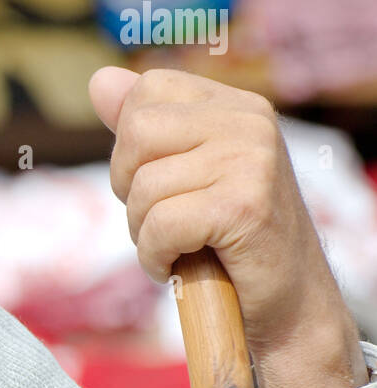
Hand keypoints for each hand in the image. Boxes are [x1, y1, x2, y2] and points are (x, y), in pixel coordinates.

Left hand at [89, 66, 367, 387]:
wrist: (289, 308)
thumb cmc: (230, 241)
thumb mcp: (185, 172)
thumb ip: (141, 124)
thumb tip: (97, 79)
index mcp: (236, 105)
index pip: (147, 89)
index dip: (131, 146)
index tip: (160, 182)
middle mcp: (250, 122)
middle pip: (135, 134)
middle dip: (130, 188)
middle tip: (164, 220)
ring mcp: (251, 160)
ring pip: (143, 187)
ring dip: (144, 232)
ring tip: (179, 247)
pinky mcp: (245, 205)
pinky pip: (159, 225)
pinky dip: (155, 257)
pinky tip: (177, 268)